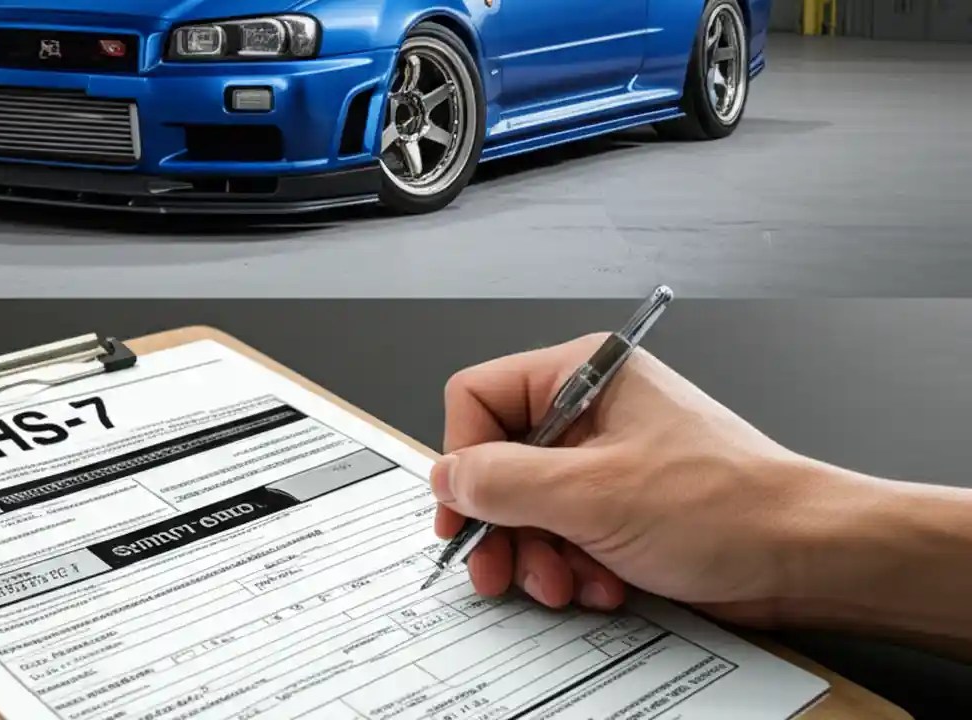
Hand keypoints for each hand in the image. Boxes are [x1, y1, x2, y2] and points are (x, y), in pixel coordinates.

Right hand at [430, 333, 848, 626]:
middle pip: (498, 462)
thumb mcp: (592, 494)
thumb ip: (503, 483)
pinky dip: (571, 566)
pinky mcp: (619, 504)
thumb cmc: (728, 505)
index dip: (463, 459)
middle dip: (502, 525)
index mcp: (582, 374)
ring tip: (565, 582)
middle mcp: (589, 410)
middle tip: (499, 570)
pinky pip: (563, 533)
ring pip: (527, 506)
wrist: (804, 556)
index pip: (478, 398)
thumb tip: (448, 477)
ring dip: (538, 556)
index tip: (463, 514)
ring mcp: (604, 460)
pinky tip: (601, 585)